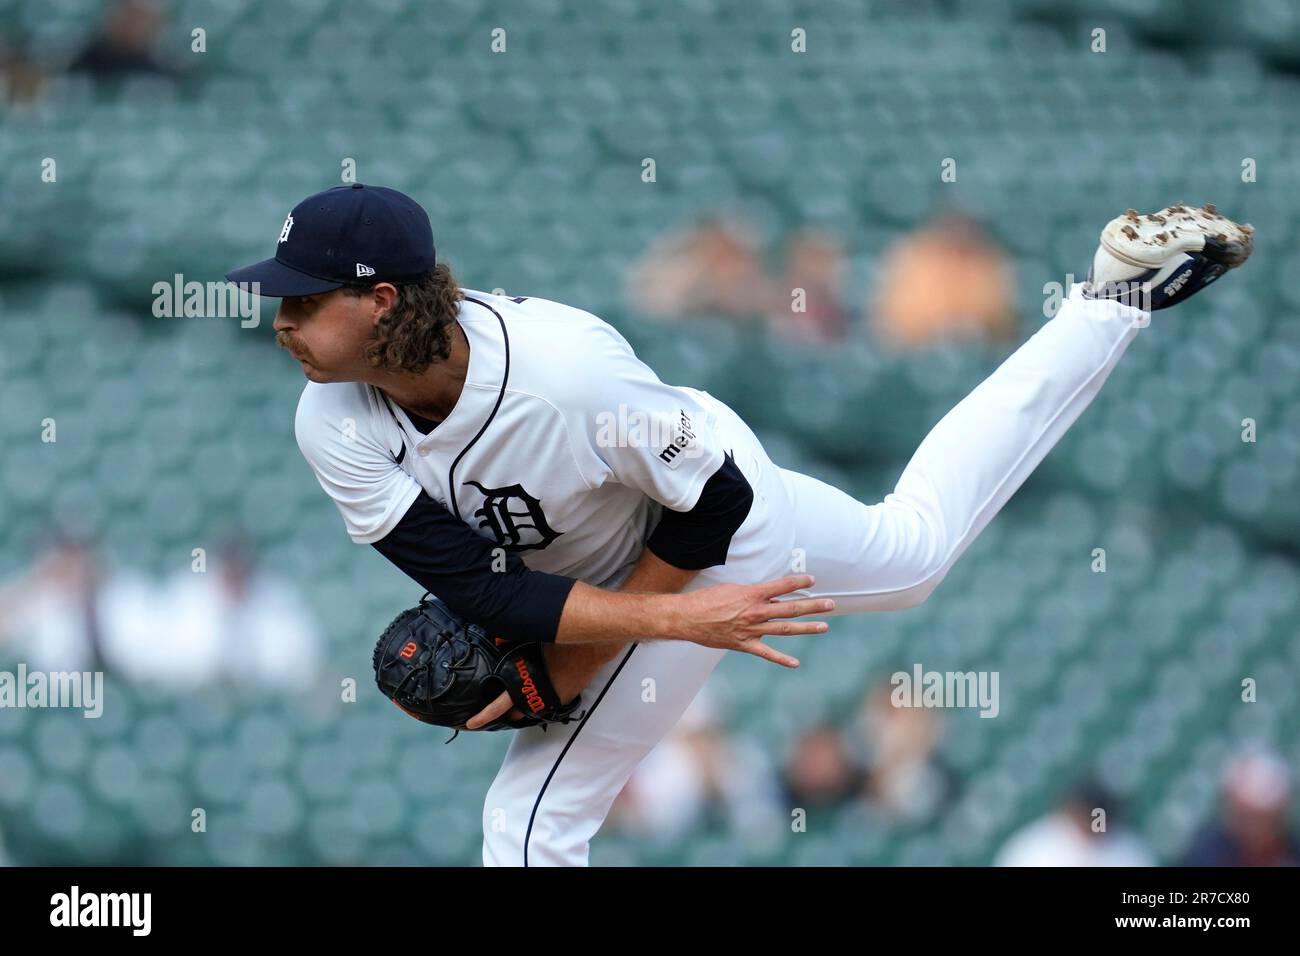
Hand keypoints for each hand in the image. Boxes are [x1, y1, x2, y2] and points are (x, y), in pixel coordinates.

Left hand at [465, 643, 599, 730]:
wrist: (593, 645)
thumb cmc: (562, 640)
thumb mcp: (534, 638)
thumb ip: (513, 641)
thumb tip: (497, 638)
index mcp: (525, 684)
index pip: (498, 706)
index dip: (483, 716)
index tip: (470, 724)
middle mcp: (538, 696)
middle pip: (515, 714)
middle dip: (508, 712)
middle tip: (499, 708)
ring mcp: (554, 699)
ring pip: (532, 710)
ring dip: (525, 706)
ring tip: (519, 701)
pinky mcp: (568, 697)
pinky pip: (547, 703)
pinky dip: (540, 699)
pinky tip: (541, 690)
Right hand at [664, 574, 831, 666]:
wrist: (686, 617)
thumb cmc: (706, 600)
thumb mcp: (732, 589)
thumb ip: (753, 593)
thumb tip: (770, 597)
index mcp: (752, 594)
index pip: (782, 586)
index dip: (798, 582)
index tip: (813, 580)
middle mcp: (755, 612)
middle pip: (790, 608)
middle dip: (813, 606)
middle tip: (831, 604)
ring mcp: (751, 629)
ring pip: (785, 629)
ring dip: (807, 627)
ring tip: (824, 626)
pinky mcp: (744, 644)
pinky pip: (766, 653)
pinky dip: (781, 659)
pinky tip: (795, 663)